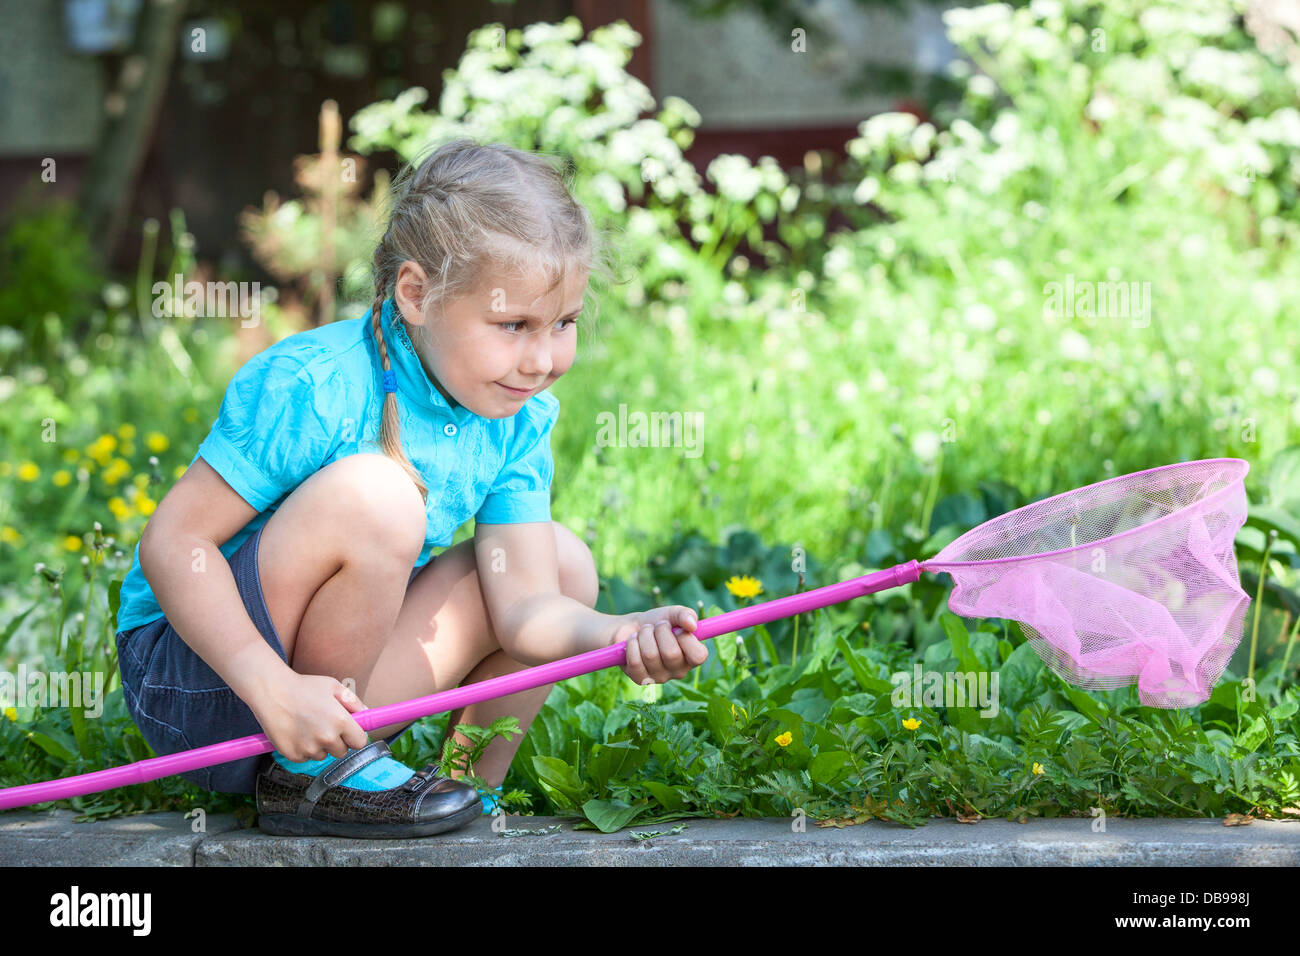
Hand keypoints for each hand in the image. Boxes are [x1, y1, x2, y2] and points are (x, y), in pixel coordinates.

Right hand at [250, 671, 370, 762]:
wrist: (271, 691)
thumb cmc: (304, 686)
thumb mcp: (333, 687)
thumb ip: (354, 702)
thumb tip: (368, 714)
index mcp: (341, 721)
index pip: (360, 742)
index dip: (355, 736)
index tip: (349, 732)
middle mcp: (327, 738)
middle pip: (342, 751)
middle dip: (337, 741)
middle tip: (324, 725)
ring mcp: (309, 748)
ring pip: (322, 755)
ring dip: (319, 745)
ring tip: (307, 725)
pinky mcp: (293, 755)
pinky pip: (305, 757)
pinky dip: (302, 749)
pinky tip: (295, 732)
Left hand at [608, 606, 707, 685]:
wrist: (632, 626)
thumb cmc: (658, 621)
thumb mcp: (674, 613)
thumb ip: (686, 615)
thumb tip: (692, 625)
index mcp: (692, 657)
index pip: (698, 656)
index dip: (686, 638)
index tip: (677, 629)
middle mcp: (678, 671)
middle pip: (671, 653)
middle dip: (660, 631)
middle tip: (656, 626)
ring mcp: (659, 677)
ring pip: (650, 655)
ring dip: (644, 635)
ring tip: (644, 631)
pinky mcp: (640, 679)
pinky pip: (636, 662)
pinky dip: (632, 644)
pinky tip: (633, 640)